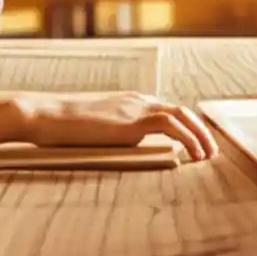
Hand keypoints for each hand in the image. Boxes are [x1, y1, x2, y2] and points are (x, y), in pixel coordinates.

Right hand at [25, 92, 219, 161]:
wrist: (46, 115)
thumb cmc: (62, 126)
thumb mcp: (94, 129)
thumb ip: (114, 134)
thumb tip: (125, 147)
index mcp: (129, 101)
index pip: (167, 110)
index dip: (186, 126)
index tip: (196, 143)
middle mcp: (137, 100)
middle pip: (180, 110)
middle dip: (199, 130)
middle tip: (210, 150)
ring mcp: (135, 107)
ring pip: (181, 115)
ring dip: (199, 135)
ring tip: (208, 156)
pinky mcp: (131, 121)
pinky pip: (171, 125)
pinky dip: (188, 139)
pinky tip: (194, 156)